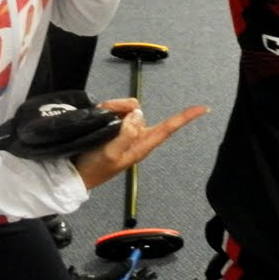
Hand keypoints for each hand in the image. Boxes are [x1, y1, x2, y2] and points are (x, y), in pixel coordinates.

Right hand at [74, 98, 208, 189]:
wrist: (74, 173)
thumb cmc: (94, 168)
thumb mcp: (112, 153)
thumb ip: (127, 133)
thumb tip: (138, 113)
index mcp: (142, 145)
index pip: (168, 128)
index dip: (185, 118)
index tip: (204, 108)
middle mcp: (136, 135)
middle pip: (138, 110)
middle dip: (121, 107)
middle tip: (105, 116)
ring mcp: (124, 130)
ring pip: (124, 107)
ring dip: (111, 108)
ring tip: (98, 120)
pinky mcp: (112, 126)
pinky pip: (113, 109)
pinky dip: (105, 110)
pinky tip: (97, 116)